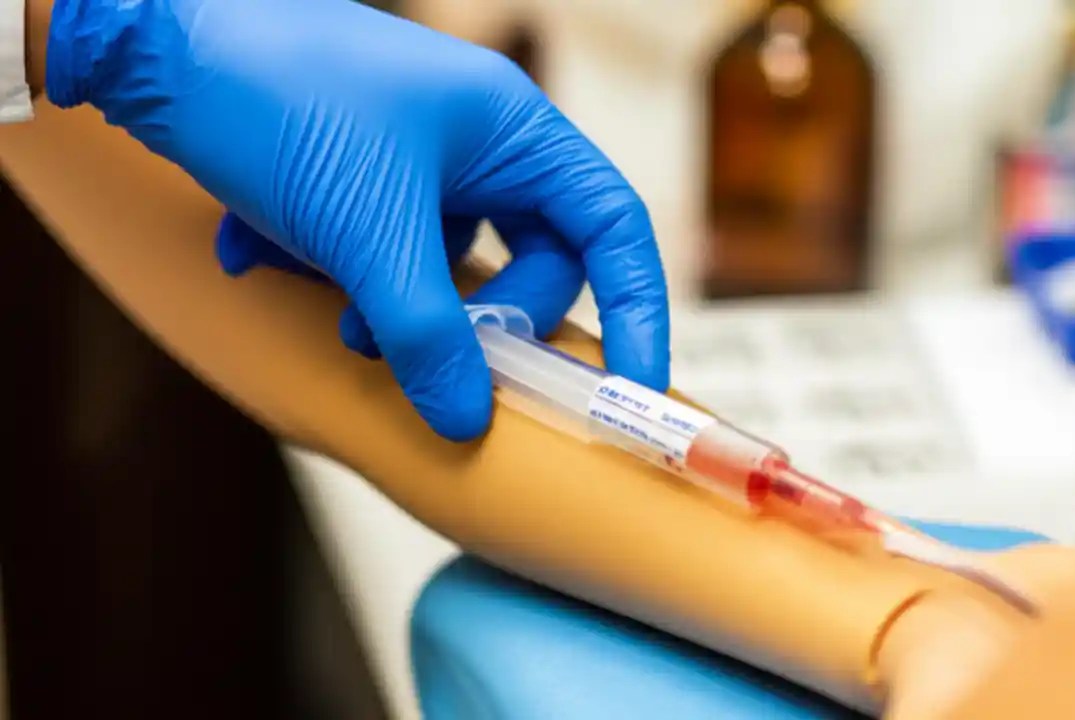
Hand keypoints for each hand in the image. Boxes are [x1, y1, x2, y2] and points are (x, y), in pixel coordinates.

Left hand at [44, 0, 668, 440]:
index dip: (636, 309)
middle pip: (534, 260)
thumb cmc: (277, 100)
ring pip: (455, 266)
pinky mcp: (366, 177)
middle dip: (483, 320)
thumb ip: (426, 332)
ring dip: (400, 308)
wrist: (153, 43)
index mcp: (514, 130)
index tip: (631, 389)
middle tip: (434, 357)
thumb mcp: (365, 230)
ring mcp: (423, 159)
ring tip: (336, 316)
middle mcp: (481, 143)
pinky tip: (264, 255)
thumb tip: (467, 418)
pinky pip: (387, 250)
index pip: (612, 225)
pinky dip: (340, 272)